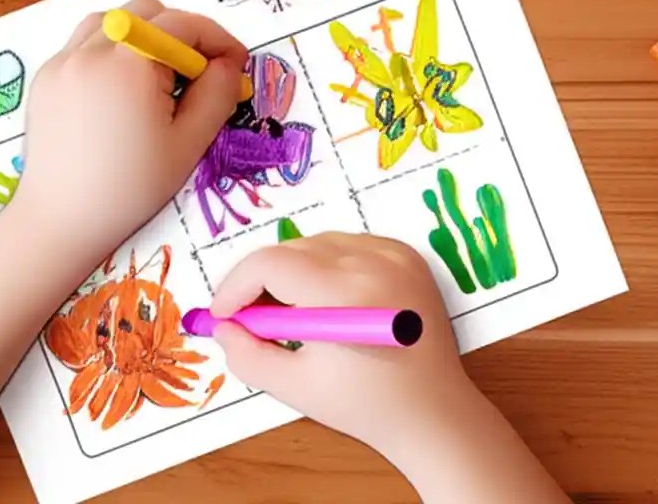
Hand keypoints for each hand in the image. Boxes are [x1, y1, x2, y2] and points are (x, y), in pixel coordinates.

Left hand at [10, 0, 247, 267]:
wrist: (60, 221)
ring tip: (153, 82)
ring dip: (141, 37)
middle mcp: (90, 52)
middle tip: (195, 76)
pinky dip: (109, 54)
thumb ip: (216, 94)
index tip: (234, 64)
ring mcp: (62, 63)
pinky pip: (83, 46)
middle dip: (180, 33)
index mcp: (128, 64)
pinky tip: (119, 95)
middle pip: (147, 11)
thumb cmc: (128, 190)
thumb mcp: (188, 144)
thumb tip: (228, 64)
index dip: (217, 39)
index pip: (183, 24)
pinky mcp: (45, 79)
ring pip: (111, 21)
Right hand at [210, 233, 475, 453]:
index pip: (270, 263)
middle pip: (290, 249)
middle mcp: (373, 262)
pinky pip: (347, 245)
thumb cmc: (366, 406)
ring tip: (285, 311)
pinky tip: (322, 298)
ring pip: (316, 244)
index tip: (222, 314)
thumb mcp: (294, 387)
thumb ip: (247, 354)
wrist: (435, 412)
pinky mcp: (406, 255)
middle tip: (246, 317)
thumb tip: (222, 326)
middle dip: (259, 279)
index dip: (236, 285)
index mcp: (346, 295)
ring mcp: (395, 254)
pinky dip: (325, 265)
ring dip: (291, 270)